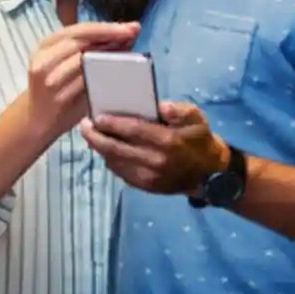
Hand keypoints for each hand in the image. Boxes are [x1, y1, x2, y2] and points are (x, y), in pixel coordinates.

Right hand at [24, 21, 139, 142]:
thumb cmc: (54, 89)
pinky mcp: (59, 97)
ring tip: (130, 52)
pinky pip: (87, 83)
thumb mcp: (60, 62)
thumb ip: (85, 48)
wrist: (35, 120)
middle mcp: (44, 59)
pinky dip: (104, 77)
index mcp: (45, 45)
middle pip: (82, 41)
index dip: (106, 26)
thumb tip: (123, 35)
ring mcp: (50, 79)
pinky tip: (119, 74)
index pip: (79, 29)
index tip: (130, 26)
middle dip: (111, 35)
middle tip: (134, 33)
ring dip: (110, 55)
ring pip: (85, 61)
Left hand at [80, 101, 227, 194]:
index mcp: (168, 141)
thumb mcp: (197, 118)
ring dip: (100, 149)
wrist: (210, 173)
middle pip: (116, 149)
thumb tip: (161, 106)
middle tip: (84, 126)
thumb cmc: (199, 139)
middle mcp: (156, 161)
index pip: (132, 130)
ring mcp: (150, 177)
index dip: (111, 124)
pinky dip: (110, 161)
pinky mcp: (147, 187)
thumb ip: (180, 110)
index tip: (96, 117)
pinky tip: (106, 150)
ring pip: (115, 162)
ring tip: (92, 135)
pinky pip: (121, 173)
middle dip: (95, 137)